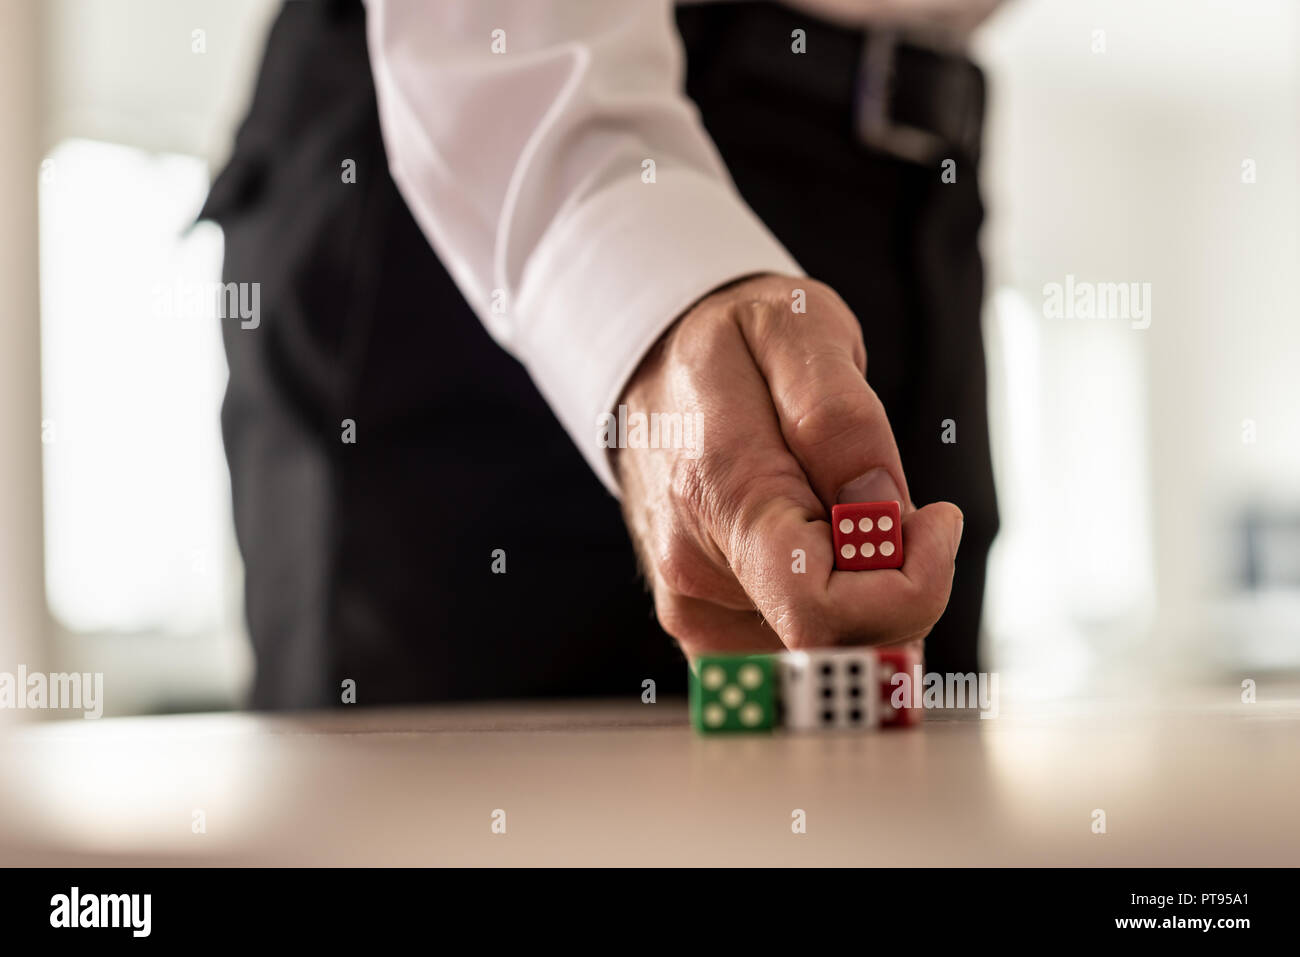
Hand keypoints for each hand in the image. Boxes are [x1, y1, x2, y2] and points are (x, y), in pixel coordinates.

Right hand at [614, 274, 962, 657]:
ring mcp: (695, 606)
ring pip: (829, 652)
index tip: (934, 521)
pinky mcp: (705, 626)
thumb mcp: (797, 330)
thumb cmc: (732, 345)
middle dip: (900, 588)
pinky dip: (841, 612)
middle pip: (840, 642)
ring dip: (873, 598)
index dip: (910, 587)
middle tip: (902, 512)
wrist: (653, 368)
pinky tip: (826, 550)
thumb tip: (881, 511)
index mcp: (719, 492)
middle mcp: (694, 568)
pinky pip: (801, 654)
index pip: (824, 612)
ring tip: (846, 516)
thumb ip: (840, 420)